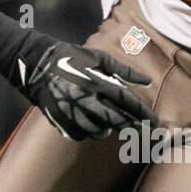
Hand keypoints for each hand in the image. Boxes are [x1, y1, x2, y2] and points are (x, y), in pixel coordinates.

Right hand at [19, 40, 155, 141]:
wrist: (36, 64)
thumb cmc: (71, 57)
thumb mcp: (98, 57)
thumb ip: (124, 71)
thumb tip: (147, 81)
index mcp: (96, 81)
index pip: (126, 102)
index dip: (142, 114)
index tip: (154, 121)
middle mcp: (85, 98)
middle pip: (115, 120)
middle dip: (131, 126)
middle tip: (140, 130)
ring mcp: (71, 110)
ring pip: (97, 130)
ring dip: (108, 130)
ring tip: (111, 125)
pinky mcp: (58, 118)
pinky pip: (79, 134)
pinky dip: (87, 132)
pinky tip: (91, 124)